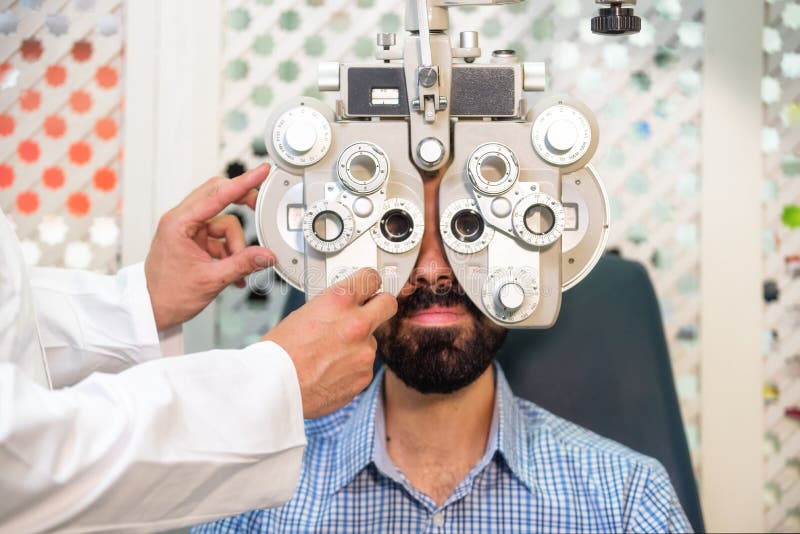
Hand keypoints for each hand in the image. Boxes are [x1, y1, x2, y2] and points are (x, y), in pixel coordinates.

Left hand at [145, 164, 275, 331]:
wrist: (151, 309)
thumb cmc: (168, 295)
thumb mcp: (211, 280)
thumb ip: (242, 265)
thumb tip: (266, 255)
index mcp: (179, 223)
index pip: (218, 195)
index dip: (243, 182)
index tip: (261, 171)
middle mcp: (182, 221)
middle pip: (219, 197)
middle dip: (242, 205)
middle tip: (259, 208)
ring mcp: (189, 230)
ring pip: (225, 222)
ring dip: (236, 245)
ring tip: (235, 270)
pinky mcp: (195, 240)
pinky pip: (221, 237)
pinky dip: (231, 252)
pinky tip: (233, 272)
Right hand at [263, 268, 397, 418]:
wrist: (275, 388)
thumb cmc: (280, 352)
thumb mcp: (304, 313)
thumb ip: (332, 308)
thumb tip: (344, 308)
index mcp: (339, 302)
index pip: (371, 278)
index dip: (369, 283)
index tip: (369, 286)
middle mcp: (357, 324)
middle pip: (388, 304)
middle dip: (381, 306)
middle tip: (372, 310)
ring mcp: (364, 352)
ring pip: (371, 340)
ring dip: (358, 344)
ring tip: (329, 354)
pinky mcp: (364, 376)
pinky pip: (364, 365)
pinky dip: (352, 367)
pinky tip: (330, 370)